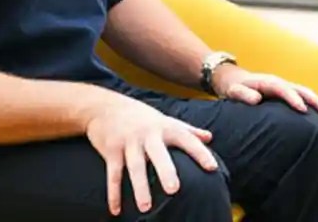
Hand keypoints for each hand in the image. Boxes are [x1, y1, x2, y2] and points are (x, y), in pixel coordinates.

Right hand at [85, 95, 219, 215]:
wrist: (105, 106)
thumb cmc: (142, 117)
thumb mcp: (166, 120)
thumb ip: (188, 130)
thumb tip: (210, 137)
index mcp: (166, 127)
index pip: (187, 140)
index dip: (200, 153)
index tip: (212, 168)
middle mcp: (148, 134)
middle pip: (158, 154)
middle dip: (166, 171)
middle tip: (174, 190)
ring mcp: (129, 142)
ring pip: (135, 167)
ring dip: (139, 188)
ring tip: (146, 208)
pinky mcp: (111, 150)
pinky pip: (113, 174)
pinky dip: (114, 193)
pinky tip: (116, 211)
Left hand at [214, 66, 317, 118]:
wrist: (235, 80)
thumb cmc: (234, 89)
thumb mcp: (234, 91)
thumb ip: (243, 94)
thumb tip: (256, 100)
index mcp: (268, 83)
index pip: (283, 89)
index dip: (293, 98)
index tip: (302, 109)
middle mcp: (281, 83)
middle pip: (303, 90)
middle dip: (317, 102)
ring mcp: (287, 88)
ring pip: (308, 94)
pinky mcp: (289, 95)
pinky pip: (305, 99)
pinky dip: (316, 106)